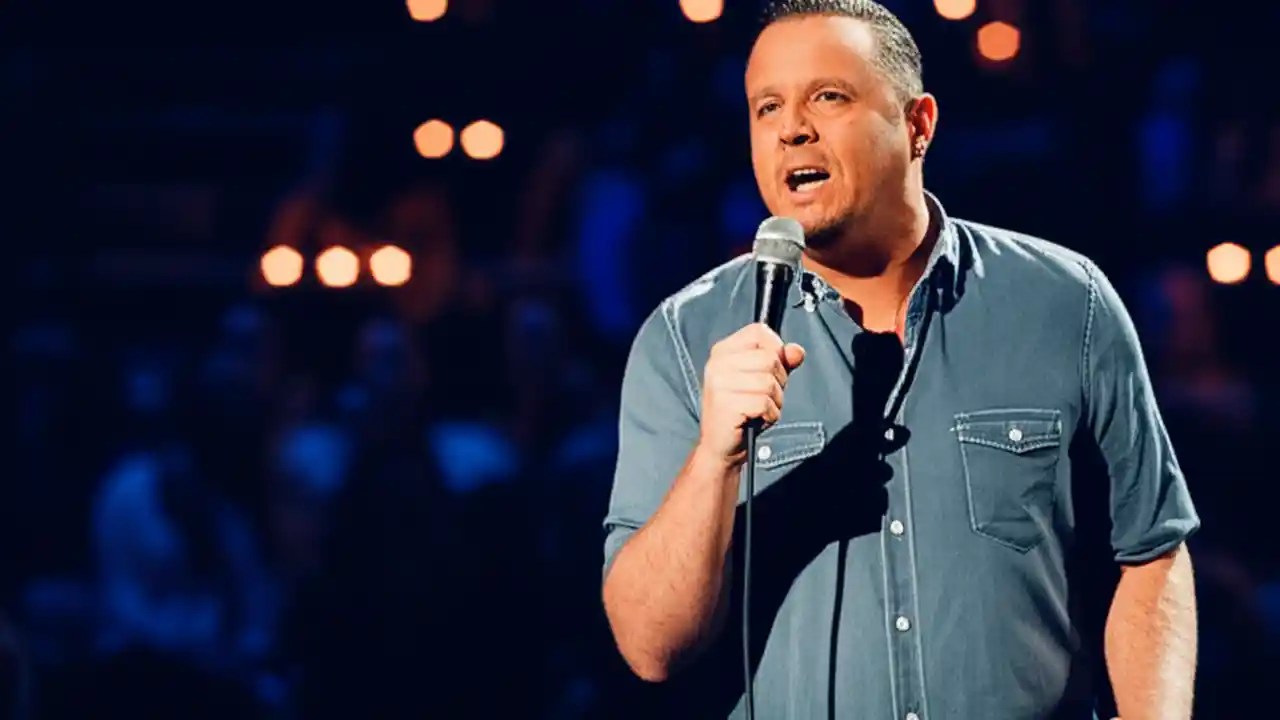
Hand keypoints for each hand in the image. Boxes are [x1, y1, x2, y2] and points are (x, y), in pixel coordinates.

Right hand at [696, 323, 804, 466]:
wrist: (721, 447)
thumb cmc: (742, 412)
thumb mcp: (763, 381)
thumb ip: (781, 362)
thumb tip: (797, 351)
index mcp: (723, 351)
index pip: (759, 331)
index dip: (775, 349)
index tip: (771, 370)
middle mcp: (718, 363)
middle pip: (769, 358)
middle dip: (778, 381)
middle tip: (763, 397)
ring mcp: (719, 383)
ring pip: (769, 382)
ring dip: (775, 401)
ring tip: (759, 410)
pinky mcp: (726, 404)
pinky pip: (765, 402)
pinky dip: (770, 415)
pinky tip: (756, 419)